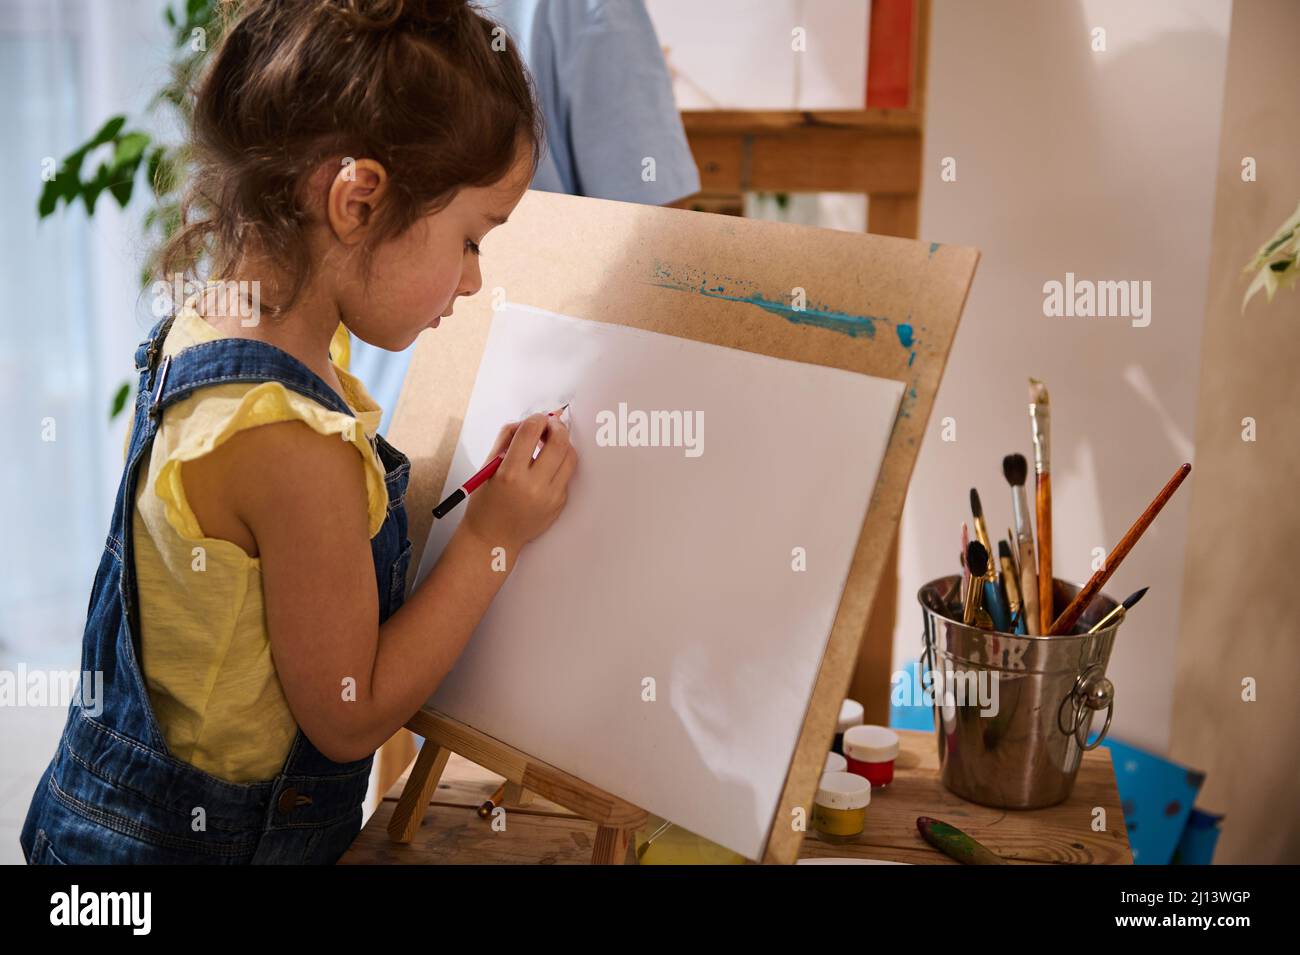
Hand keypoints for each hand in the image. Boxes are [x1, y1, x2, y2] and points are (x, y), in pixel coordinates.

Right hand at [462, 412, 576, 551]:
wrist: (493, 538)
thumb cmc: (486, 503)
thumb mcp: (487, 468)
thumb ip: (505, 440)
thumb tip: (526, 422)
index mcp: (510, 474)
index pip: (530, 432)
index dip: (536, 419)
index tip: (536, 419)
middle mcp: (533, 485)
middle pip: (559, 442)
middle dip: (557, 426)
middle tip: (551, 425)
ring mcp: (550, 497)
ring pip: (570, 458)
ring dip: (563, 445)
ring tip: (551, 444)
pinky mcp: (559, 504)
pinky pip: (566, 476)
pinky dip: (559, 466)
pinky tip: (546, 469)